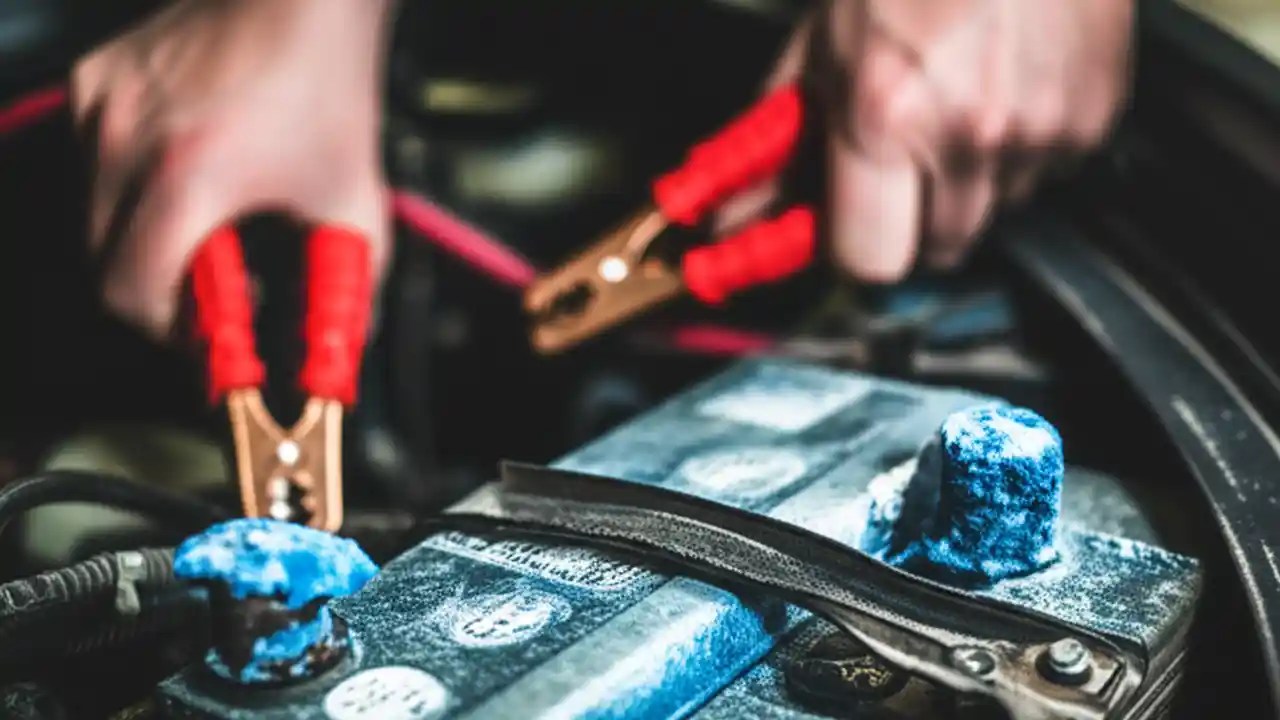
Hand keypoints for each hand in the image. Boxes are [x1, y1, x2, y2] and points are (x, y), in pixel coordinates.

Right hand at [72, 0, 395, 339]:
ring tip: (206, 230)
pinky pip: (92, 164)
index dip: (171, 334)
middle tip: (212, 297)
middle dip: (157, 295)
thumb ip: (349, 287)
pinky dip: (130, 188)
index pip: (133, 293)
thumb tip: (340, 346)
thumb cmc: (327, 83)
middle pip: (104, 266)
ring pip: (92, 218)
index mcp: (188, 176)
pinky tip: (186, 174)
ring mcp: (102, 108)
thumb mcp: (353, 199)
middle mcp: (127, 140)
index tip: (207, 344)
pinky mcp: (95, 84)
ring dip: (141, 241)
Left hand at [720, 0, 1134, 281]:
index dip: (855, 248)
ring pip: (996, 212)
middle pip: (939, 250)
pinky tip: (1005, 87)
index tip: (849, 229)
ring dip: (970, 181)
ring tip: (958, 102)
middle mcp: (970, 135)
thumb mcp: (820, 44)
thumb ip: (780, 140)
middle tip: (903, 163)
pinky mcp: (1093, 117)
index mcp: (886, 116)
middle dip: (913, 220)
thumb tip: (738, 212)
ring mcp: (1041, 130)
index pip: (870, 261)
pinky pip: (1048, 173)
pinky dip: (1023, 148)